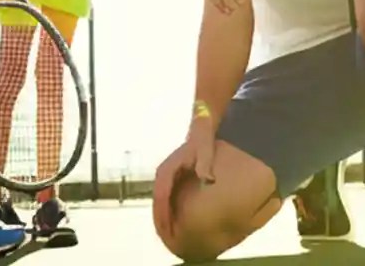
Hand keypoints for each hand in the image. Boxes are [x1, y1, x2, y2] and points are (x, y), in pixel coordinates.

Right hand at [152, 117, 215, 239]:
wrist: (199, 127)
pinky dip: (166, 208)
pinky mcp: (170, 177)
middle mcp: (163, 173)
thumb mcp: (205, 149)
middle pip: (157, 200)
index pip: (161, 196)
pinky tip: (174, 217)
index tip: (166, 228)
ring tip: (168, 231)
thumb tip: (207, 180)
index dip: (162, 214)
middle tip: (167, 235)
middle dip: (160, 219)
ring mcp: (165, 174)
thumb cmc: (203, 139)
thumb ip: (205, 164)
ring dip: (162, 215)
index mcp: (168, 169)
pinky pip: (165, 196)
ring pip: (159, 199)